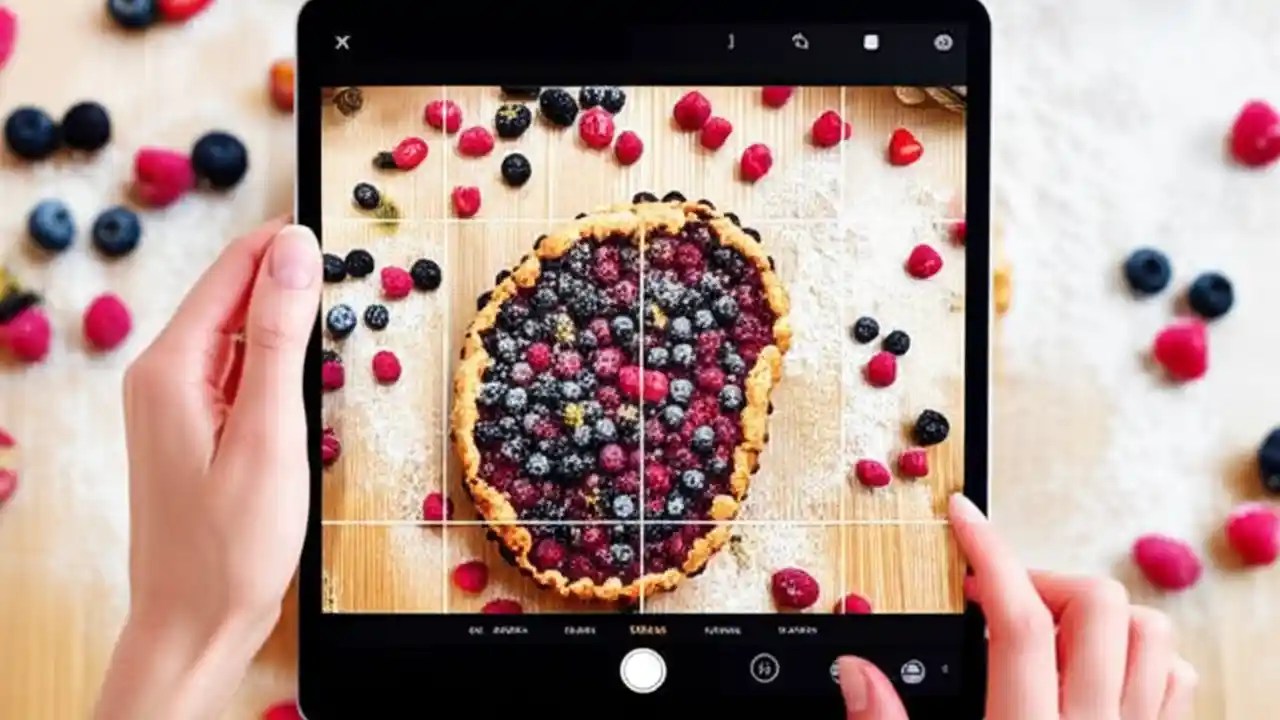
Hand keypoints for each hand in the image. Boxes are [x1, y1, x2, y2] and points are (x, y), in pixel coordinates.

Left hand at [95, 219, 320, 719]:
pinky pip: (234, 371)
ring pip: (235, 333)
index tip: (338, 229)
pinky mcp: (191, 428)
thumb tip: (294, 249)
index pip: (232, 271)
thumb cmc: (232, 544)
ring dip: (284, 319)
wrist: (195, 624)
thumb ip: (280, 336)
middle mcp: (160, 376)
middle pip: (230, 295)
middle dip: (287, 276)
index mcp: (169, 368)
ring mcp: (172, 403)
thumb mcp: (269, 433)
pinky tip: (304, 374)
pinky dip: (272, 361)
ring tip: (335, 313)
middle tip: (349, 272)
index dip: (284, 241)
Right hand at [836, 494, 1196, 719]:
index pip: (1018, 619)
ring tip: (1047, 630)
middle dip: (1042, 578)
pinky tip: (1093, 670)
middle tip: (999, 598)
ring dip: (1099, 612)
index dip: (988, 553)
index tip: (963, 517)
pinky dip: (1140, 655)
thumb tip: (855, 671)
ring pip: (1150, 633)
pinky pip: (1173, 681)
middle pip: (1097, 608)